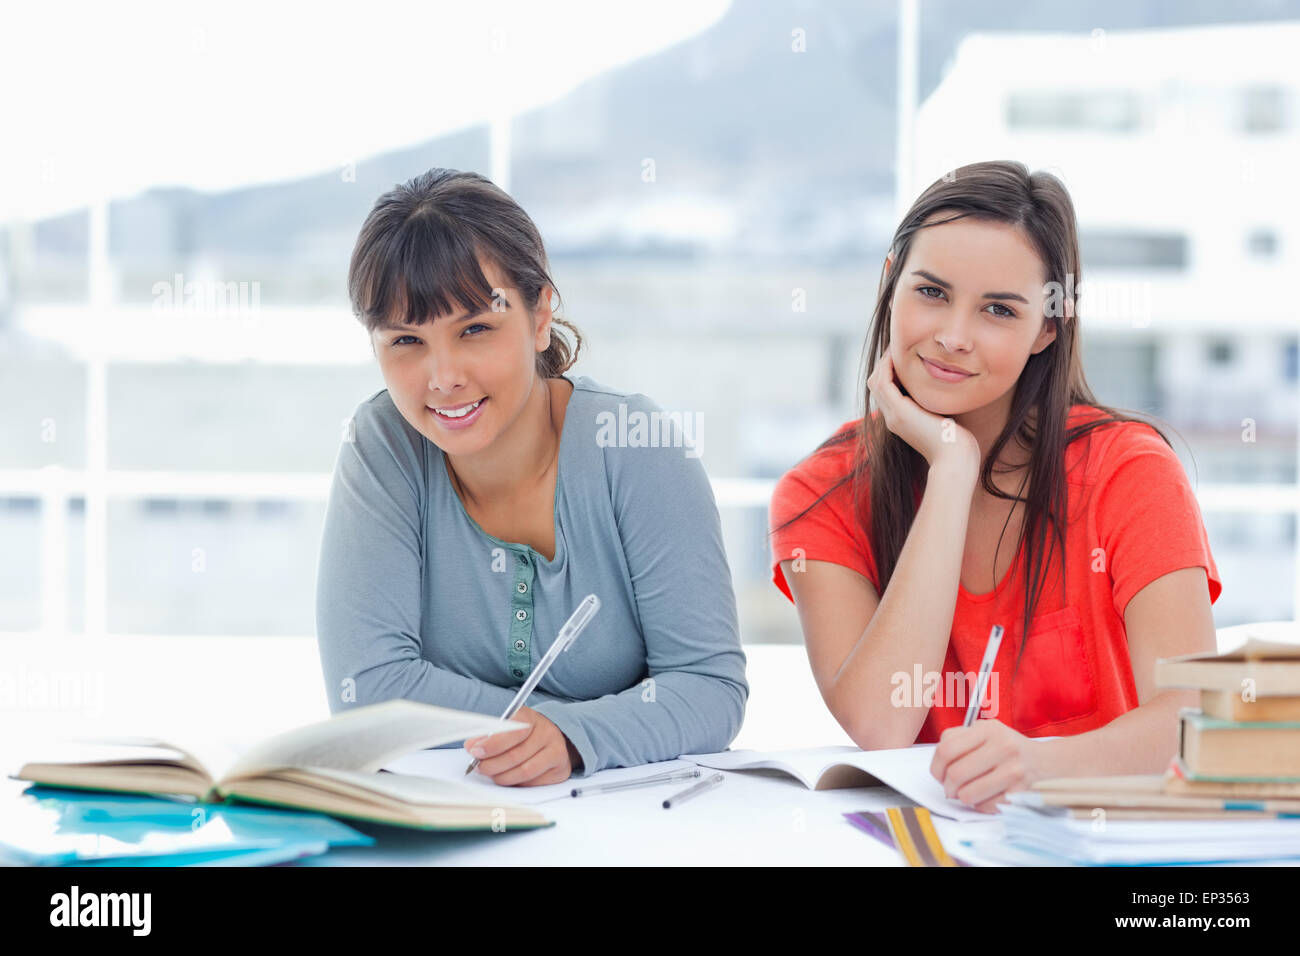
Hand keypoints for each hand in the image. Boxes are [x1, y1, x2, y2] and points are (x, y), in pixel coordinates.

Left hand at [464, 705, 575, 785]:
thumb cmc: (523, 733)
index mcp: (531, 717)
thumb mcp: (506, 726)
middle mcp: (547, 733)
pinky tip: (509, 777)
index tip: (475, 752)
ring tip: (492, 774)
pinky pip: (533, 782)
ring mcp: (556, 752)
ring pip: (524, 772)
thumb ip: (488, 735)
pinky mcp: (560, 770)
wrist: (552, 738)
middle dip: (492, 765)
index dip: (492, 744)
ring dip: (503, 776)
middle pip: (516, 755)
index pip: (513, 731)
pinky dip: (517, 783)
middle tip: (479, 767)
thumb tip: (471, 747)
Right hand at [866, 349, 978, 470]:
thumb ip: (937, 404)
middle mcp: (892, 418)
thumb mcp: (943, 418)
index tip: (905, 354)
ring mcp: (893, 416)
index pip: (886, 390)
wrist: (955, 459)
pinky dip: (888, 366)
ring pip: (876, 381)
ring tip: (898, 346)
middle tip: (899, 346)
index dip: (891, 370)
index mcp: (900, 420)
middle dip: (885, 363)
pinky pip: (884, 383)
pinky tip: (899, 355)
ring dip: (885, 361)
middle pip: (876, 384)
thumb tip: (945, 390)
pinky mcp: (900, 413)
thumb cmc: (956, 442)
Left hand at [929, 719, 1047, 813]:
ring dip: (962, 797)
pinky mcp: (1021, 793)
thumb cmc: (1008, 748)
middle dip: (947, 786)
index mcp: (989, 729)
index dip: (936, 767)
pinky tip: (986, 796)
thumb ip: (958, 738)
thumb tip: (938, 764)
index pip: (946, 749)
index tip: (939, 774)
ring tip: (967, 792)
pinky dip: (980, 805)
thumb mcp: (986, 731)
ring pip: (968, 794)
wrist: (1048, 763)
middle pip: (955, 774)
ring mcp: (1014, 771)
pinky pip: (985, 806)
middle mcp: (1003, 747)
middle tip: (950, 789)